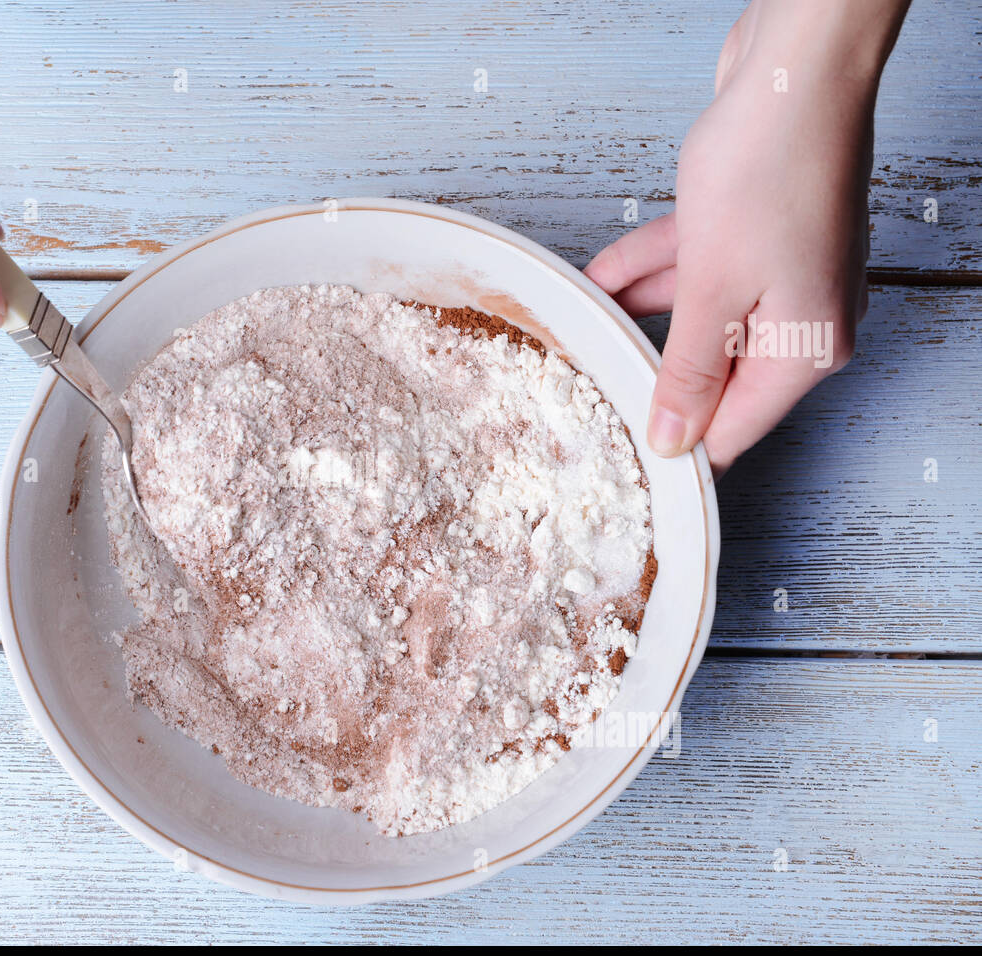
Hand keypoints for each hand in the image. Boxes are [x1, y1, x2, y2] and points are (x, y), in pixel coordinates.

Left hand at [585, 0, 907, 475]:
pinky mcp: (756, 233)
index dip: (678, 443)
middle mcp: (802, 315)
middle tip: (593, 386)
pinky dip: (650, 270)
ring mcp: (781, 271)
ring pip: (696, 314)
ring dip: (637, 312)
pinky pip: (695, 269)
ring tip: (582, 324)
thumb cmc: (773, 168)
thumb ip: (688, 370)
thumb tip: (674, 439)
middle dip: (648, 369)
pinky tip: (598, 276)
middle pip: (712, 371)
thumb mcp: (714, 289)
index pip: (735, 427)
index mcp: (808, 347)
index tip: (625, 454)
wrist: (795, 65)